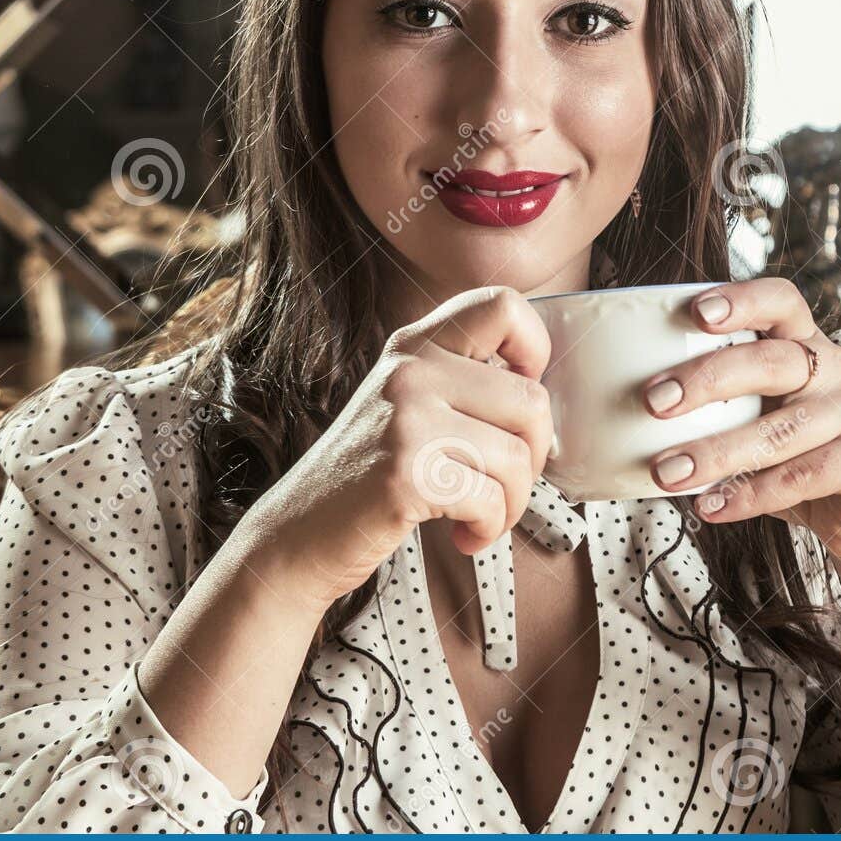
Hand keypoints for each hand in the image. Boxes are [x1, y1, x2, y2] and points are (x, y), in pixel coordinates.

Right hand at [235, 286, 553, 613]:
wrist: (297, 535)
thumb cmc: (366, 477)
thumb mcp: (407, 405)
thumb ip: (462, 384)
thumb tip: (542, 395)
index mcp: (416, 345)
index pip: (502, 305)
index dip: (534, 350)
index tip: (515, 401)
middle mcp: (411, 370)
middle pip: (531, 399)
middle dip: (532, 458)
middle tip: (502, 485)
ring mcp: (408, 419)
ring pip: (518, 457)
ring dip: (511, 504)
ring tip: (478, 517)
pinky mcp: (408, 473)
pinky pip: (492, 499)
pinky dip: (488, 529)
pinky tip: (462, 536)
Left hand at [639, 277, 840, 568]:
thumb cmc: (790, 456)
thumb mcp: (756, 417)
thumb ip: (714, 404)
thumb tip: (613, 409)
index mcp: (805, 343)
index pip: (782, 301)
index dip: (742, 300)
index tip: (695, 313)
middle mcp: (835, 368)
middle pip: (774, 361)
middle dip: (709, 379)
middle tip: (653, 402)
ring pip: (780, 430)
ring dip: (716, 452)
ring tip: (665, 473)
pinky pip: (802, 478)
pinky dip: (749, 495)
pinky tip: (709, 506)